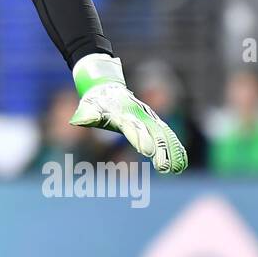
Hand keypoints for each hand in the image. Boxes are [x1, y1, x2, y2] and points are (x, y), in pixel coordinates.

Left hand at [70, 54, 188, 174]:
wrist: (107, 88)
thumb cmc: (96, 102)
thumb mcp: (89, 108)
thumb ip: (86, 115)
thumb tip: (76, 120)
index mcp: (124, 115)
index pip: (134, 128)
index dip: (140, 139)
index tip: (148, 152)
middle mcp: (140, 116)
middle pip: (153, 134)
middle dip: (161, 151)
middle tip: (166, 168)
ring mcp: (149, 119)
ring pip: (164, 136)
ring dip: (172, 152)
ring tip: (178, 169)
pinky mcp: (154, 123)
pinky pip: (167, 136)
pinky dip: (175, 148)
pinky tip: (181, 163)